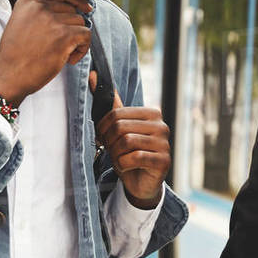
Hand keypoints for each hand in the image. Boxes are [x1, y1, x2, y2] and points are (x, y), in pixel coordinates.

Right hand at [0, 0, 93, 105]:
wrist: (9, 74)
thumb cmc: (16, 54)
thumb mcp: (21, 21)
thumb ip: (40, 12)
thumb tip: (71, 10)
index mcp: (28, 0)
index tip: (85, 7)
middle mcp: (40, 7)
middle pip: (72, 10)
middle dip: (71, 28)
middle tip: (60, 45)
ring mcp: (52, 20)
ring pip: (81, 23)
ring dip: (77, 40)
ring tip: (62, 53)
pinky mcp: (64, 36)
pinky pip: (86, 35)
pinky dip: (83, 49)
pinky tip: (70, 59)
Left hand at [91, 72, 170, 208]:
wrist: (141, 181)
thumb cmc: (130, 151)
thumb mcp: (120, 126)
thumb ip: (110, 103)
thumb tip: (92, 76)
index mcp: (152, 113)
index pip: (117, 113)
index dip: (103, 128)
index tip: (103, 138)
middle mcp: (162, 126)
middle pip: (120, 127)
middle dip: (109, 142)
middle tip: (111, 151)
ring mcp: (165, 144)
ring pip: (126, 142)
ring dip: (116, 154)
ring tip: (119, 158)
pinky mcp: (163, 161)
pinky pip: (133, 158)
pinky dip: (123, 165)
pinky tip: (127, 167)